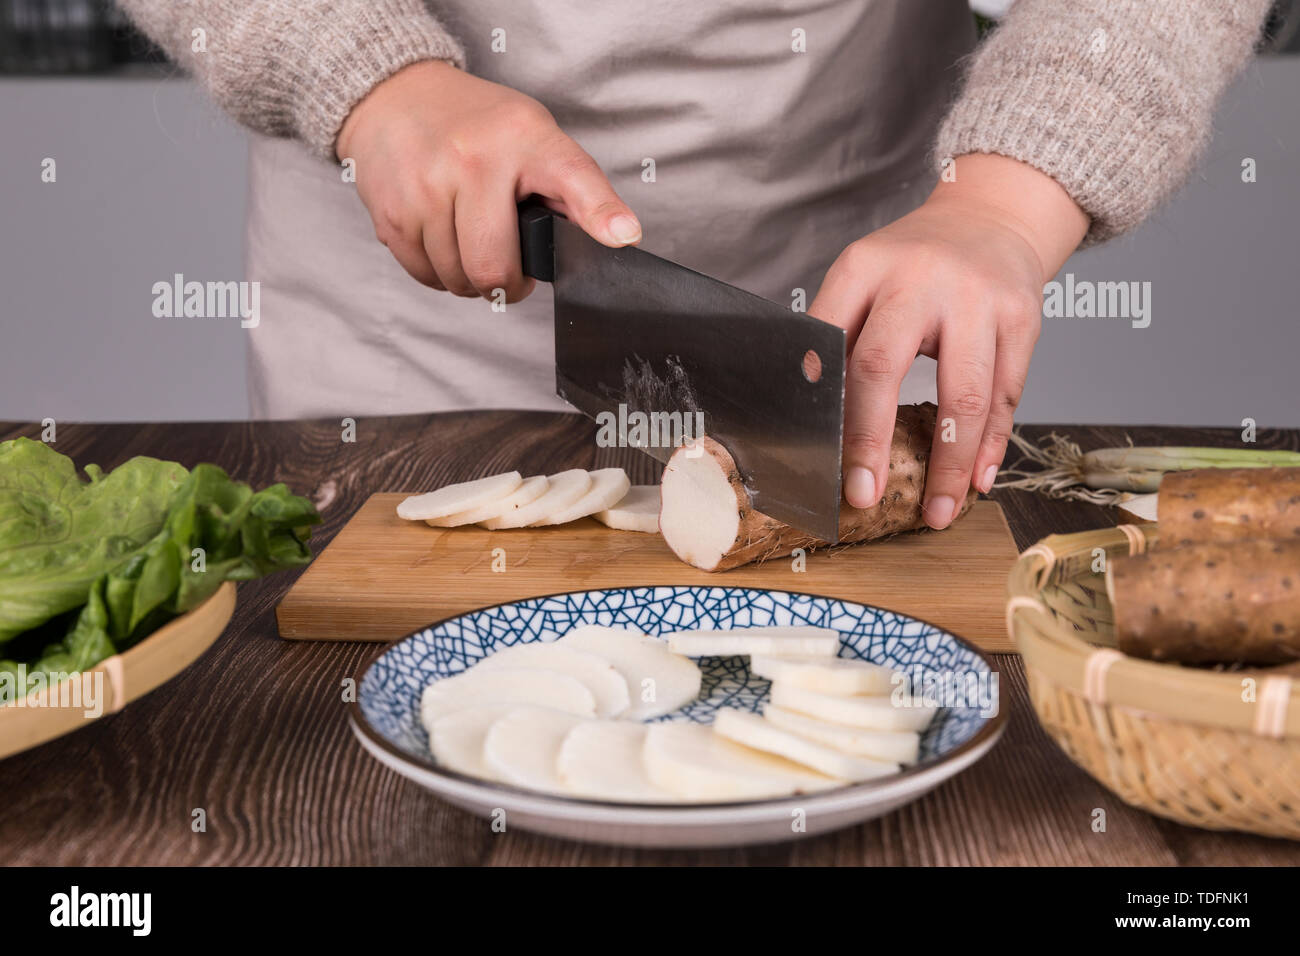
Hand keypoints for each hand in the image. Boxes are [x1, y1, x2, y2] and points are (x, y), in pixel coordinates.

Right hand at [336, 60, 640, 301]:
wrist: (394, 96)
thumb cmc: (476, 125)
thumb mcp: (532, 133)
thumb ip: (569, 185)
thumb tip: (614, 234)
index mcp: (525, 139)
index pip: (572, 178)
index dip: (600, 213)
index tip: (622, 235)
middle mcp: (473, 160)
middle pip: (494, 267)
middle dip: (506, 284)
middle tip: (508, 269)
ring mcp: (426, 187)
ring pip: (457, 279)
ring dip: (468, 279)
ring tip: (470, 244)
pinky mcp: (392, 212)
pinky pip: (424, 275)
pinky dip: (438, 273)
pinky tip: (443, 242)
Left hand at [810, 154, 1087, 526]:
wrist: (992, 216)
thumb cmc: (914, 263)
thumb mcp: (866, 277)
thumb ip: (840, 335)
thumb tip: (809, 416)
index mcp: (863, 267)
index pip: (831, 344)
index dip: (821, 405)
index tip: (814, 458)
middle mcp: (918, 278)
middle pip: (882, 367)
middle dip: (868, 440)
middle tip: (861, 495)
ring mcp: (976, 297)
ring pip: (962, 394)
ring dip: (948, 464)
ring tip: (937, 513)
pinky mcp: (1023, 317)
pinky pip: (1005, 395)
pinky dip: (990, 445)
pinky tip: (976, 481)